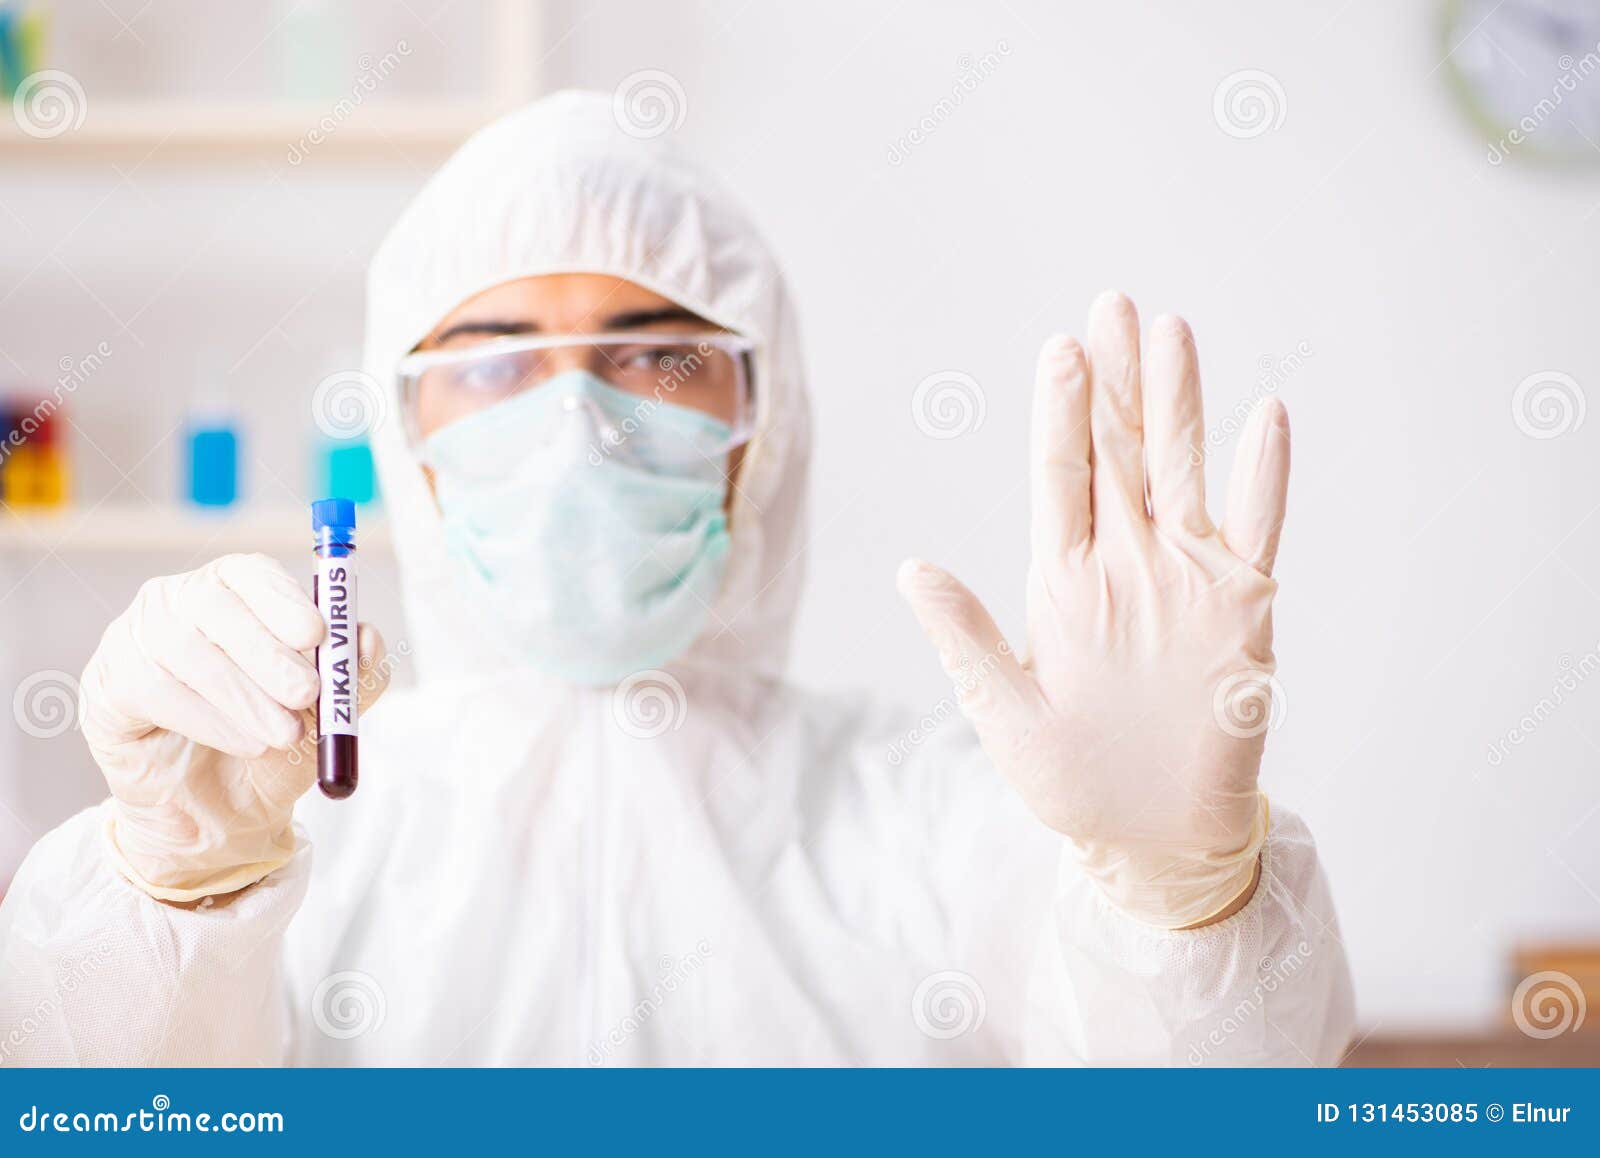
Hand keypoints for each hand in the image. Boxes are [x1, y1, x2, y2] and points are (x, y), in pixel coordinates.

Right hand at [81, 554, 389, 901]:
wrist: (219, 813)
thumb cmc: (274, 743)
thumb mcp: (325, 714)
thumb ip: (350, 676)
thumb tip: (368, 639)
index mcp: (233, 592)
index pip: (249, 572)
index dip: (283, 599)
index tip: (317, 633)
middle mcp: (178, 602)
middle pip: (215, 604)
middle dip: (268, 652)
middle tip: (308, 694)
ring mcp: (136, 637)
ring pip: (186, 650)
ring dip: (244, 696)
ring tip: (284, 735)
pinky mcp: (109, 684)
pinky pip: (153, 689)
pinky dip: (207, 719)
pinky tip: (242, 742)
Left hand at [899, 292, 1289, 928]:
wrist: (1156, 837)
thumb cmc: (1072, 781)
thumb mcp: (1004, 714)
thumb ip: (966, 639)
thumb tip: (909, 570)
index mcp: (1063, 583)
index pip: (1061, 479)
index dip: (1061, 415)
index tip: (1061, 350)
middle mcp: (1126, 565)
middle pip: (1121, 455)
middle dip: (1118, 380)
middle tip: (1113, 303)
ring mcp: (1187, 579)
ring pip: (1183, 472)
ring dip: (1181, 404)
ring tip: (1174, 332)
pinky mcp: (1241, 607)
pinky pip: (1256, 530)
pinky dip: (1262, 478)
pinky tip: (1265, 419)